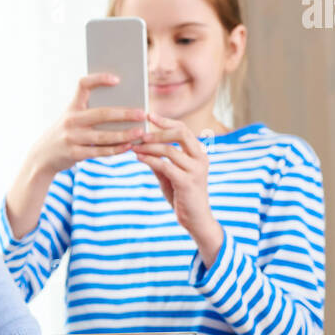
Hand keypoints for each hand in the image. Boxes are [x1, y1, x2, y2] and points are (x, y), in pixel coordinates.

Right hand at [23, 73, 145, 176]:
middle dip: (124, 114)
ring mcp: (72, 138)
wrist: (44, 155)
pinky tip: (128, 146)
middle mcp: (71, 120)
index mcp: (72, 106)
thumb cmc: (67, 132)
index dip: (99, 79)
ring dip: (124, 134)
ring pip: (103, 136)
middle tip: (142, 113)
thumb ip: (90, 112)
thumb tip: (124, 108)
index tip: (117, 79)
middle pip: (102, 114)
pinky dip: (116, 150)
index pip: (83, 85)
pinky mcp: (75, 154)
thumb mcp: (72, 117)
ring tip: (140, 132)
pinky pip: (100, 152)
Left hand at [130, 112, 224, 265]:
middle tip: (140, 132)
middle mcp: (201, 158)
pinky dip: (149, 160)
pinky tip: (138, 158)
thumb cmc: (182, 196)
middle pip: (180, 133)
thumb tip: (140, 146)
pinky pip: (165, 166)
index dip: (165, 121)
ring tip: (134, 147)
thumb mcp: (170, 175)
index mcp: (199, 153)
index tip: (149, 115)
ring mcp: (196, 170)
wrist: (195, 219)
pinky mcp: (187, 182)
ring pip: (170, 150)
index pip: (183, 129)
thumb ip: (160, 160)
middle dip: (158, 130)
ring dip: (149, 147)